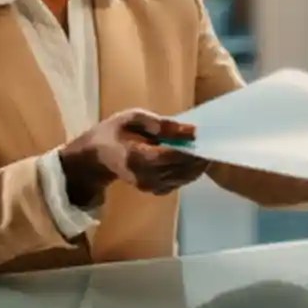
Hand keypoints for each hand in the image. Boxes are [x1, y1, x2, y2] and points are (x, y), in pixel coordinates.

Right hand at [60, 109, 208, 204]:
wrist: (97, 157)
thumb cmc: (114, 132)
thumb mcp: (133, 118)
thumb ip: (161, 124)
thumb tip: (191, 130)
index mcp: (136, 157)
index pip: (171, 157)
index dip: (190, 148)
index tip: (203, 136)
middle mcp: (145, 177)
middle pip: (181, 170)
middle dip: (198, 157)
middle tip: (210, 142)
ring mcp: (150, 187)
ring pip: (183, 178)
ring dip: (197, 165)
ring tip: (203, 148)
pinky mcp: (155, 190)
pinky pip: (178, 181)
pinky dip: (188, 171)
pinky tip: (192, 158)